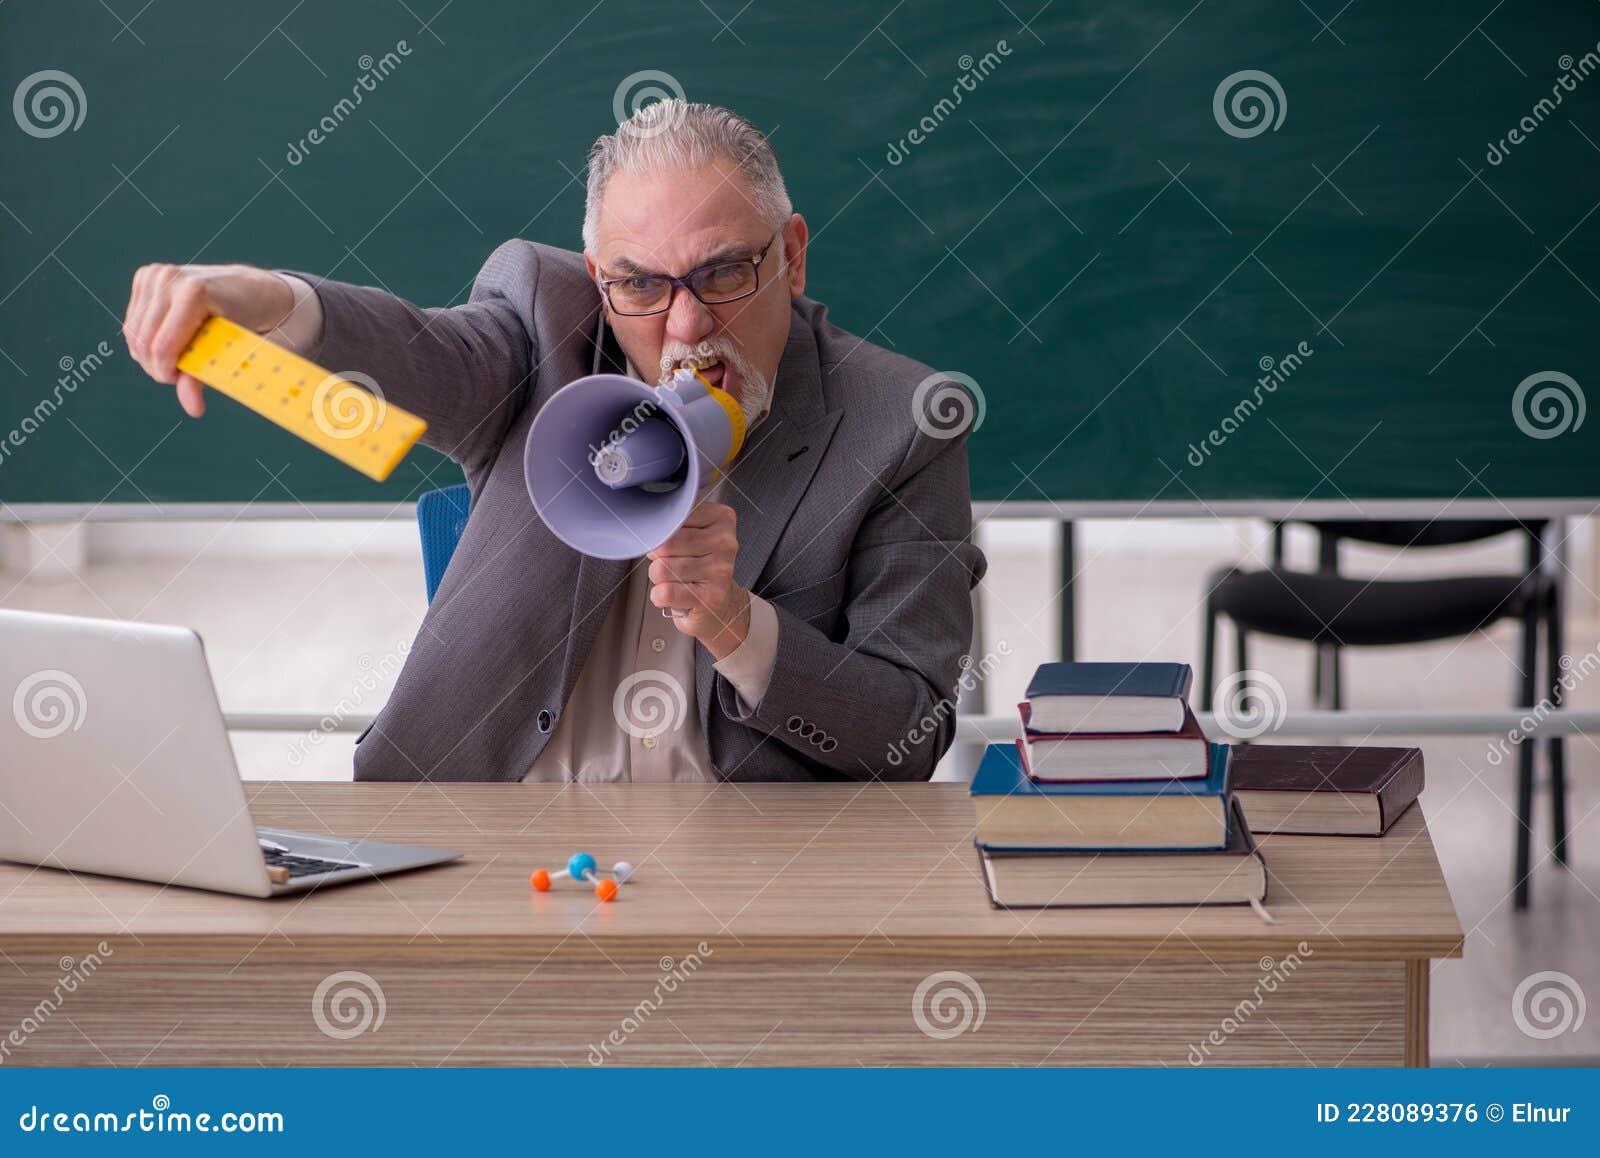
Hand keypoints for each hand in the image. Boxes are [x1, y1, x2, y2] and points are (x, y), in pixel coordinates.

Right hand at [122, 263, 296, 416]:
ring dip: (150, 356)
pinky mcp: (146, 276)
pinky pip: (133, 321)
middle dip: (158, 367)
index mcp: (194, 292)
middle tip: (178, 375)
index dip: (167, 373)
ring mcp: (156, 274)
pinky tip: (169, 341)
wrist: (252, 289)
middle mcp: (170, 278)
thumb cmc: (248, 323)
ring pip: (133, 333)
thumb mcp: (233, 351)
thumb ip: (206, 375)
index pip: (162, 347)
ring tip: (176, 359)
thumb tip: (193, 409)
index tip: (181, 380)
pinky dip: (146, 339)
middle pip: (144, 342)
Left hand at [646, 501, 748, 659]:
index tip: (672, 541)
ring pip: (661, 569)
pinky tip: (673, 596)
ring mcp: (720, 571)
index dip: (662, 533)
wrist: (716, 604)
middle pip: (665, 544)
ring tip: (675, 580)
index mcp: (721, 518)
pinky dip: (659, 596)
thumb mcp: (691, 533)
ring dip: (658, 578)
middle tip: (673, 563)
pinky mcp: (711, 597)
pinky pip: (665, 592)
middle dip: (658, 557)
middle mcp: (725, 542)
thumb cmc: (698, 565)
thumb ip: (672, 524)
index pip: (673, 518)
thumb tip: (647, 530)